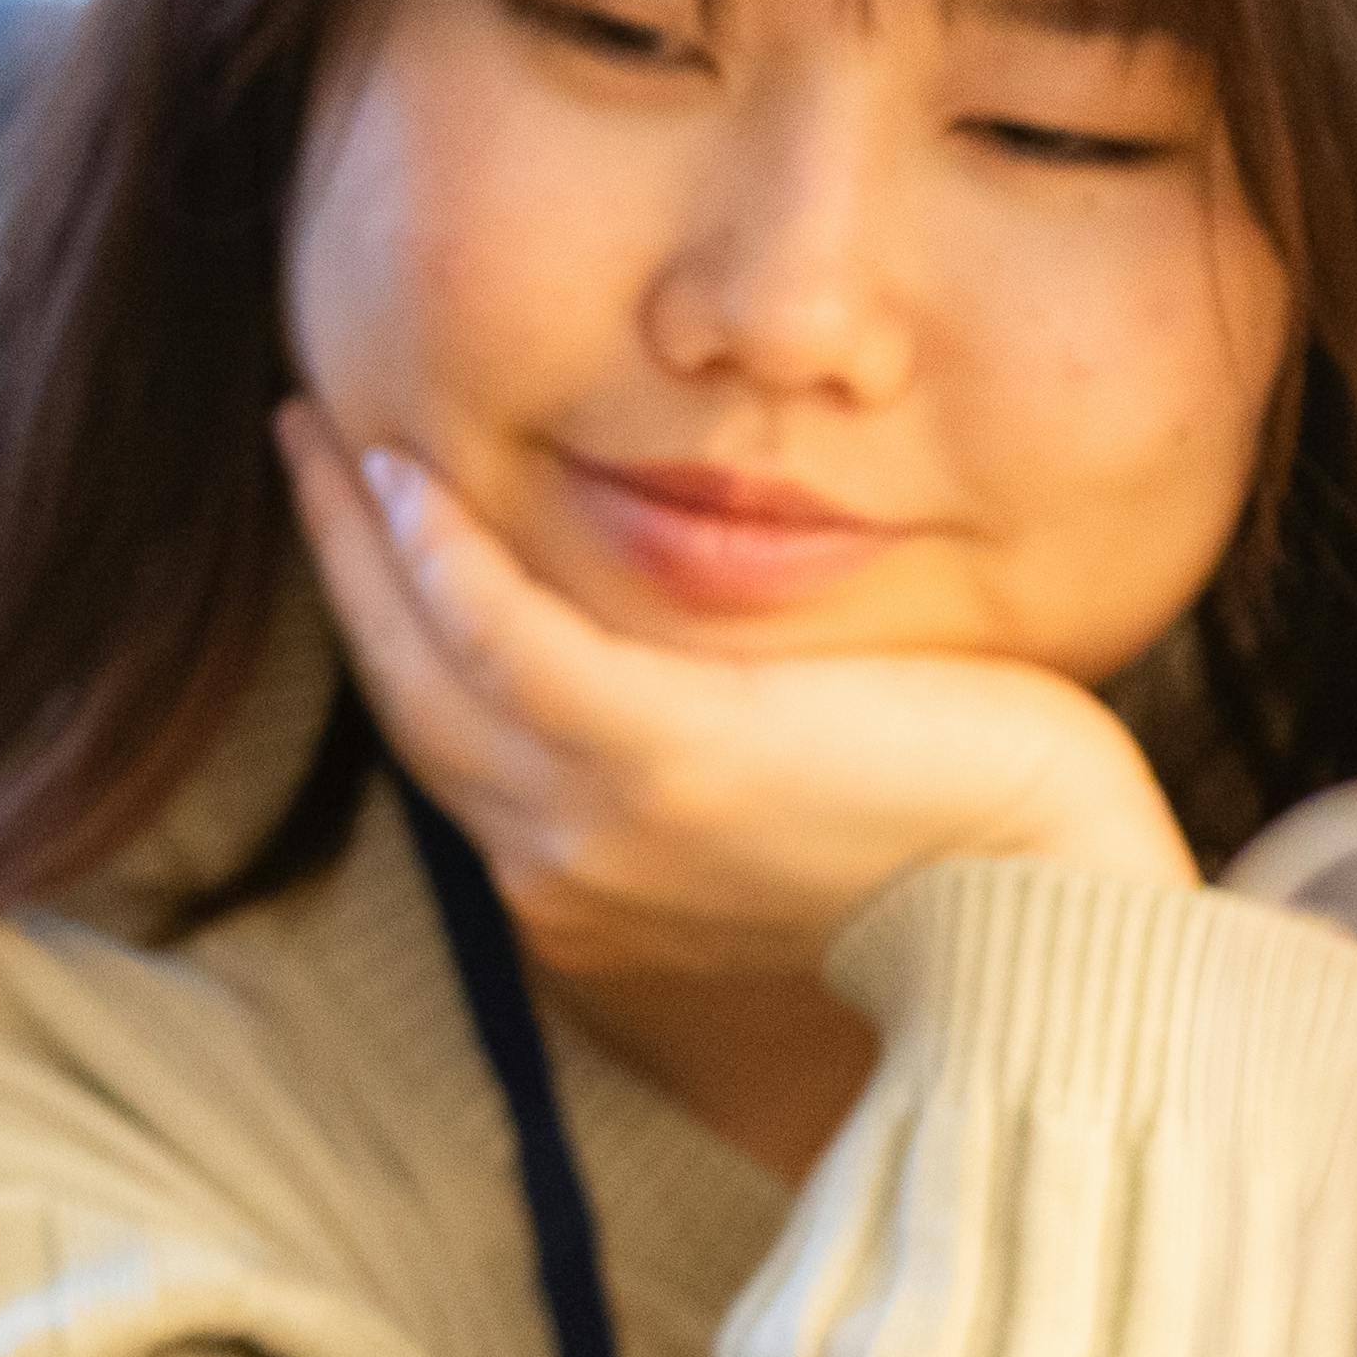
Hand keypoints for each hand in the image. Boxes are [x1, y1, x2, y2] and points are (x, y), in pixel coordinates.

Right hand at [276, 403, 1180, 1000]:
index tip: (367, 528)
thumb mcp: (798, 810)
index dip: (396, 628)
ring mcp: (600, 828)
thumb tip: (704, 666)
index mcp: (592, 896)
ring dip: (361, 542)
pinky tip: (409, 480)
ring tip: (322, 435)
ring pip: (426, 665)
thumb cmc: (974, 858)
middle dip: (343, 569)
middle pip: (408, 700)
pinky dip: (442, 561)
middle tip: (302, 447)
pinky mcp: (665, 759)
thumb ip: (712, 757)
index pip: (458, 742)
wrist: (1055, 921)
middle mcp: (564, 876)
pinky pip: (506, 645)